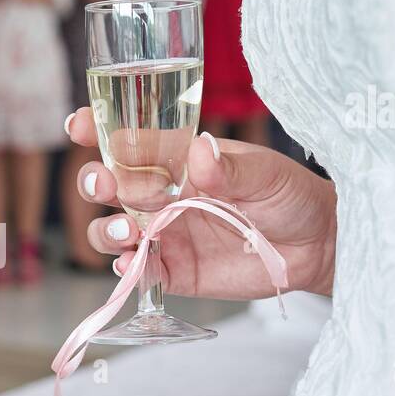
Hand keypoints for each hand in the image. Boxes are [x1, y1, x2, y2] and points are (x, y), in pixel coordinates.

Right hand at [68, 107, 336, 297]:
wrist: (316, 246)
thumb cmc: (289, 195)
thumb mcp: (265, 173)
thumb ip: (230, 168)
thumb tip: (200, 150)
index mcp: (176, 159)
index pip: (126, 141)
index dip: (94, 130)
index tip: (78, 124)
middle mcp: (160, 194)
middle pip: (107, 185)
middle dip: (95, 182)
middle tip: (107, 186)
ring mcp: (162, 234)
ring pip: (110, 230)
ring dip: (106, 229)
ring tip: (129, 232)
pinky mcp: (172, 270)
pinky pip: (136, 270)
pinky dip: (126, 268)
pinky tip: (134, 263)